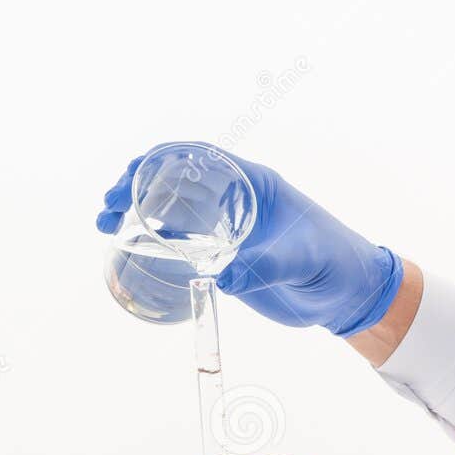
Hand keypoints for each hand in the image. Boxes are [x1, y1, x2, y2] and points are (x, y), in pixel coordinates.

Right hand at [97, 145, 403, 336]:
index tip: (129, 176)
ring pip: (170, 212)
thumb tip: (222, 277)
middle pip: (173, 181)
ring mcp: (225, 230)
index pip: (198, 158)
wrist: (349, 295)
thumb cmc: (335, 263)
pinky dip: (149, 244)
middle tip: (107, 208)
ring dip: (134, 214)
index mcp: (253, 184)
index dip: (159, 160)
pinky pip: (179, 245)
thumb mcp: (305, 260)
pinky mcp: (223, 260)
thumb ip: (268, 265)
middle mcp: (234, 201)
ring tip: (105, 227)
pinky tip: (126, 252)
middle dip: (133, 186)